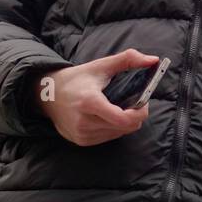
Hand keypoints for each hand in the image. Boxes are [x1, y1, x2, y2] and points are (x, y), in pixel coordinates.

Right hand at [34, 48, 157, 146]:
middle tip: (134, 103)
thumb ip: (128, 59)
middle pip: (126, 127)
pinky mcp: (81, 141)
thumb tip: (154, 60)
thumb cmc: (78, 79)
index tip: (143, 102)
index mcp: (89, 102)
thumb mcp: (101, 66)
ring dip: (125, 123)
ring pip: (120, 133)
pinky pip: (109, 138)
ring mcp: (81, 134)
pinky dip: (114, 128)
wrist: (47, 94)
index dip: (140, 113)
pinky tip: (107, 117)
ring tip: (118, 108)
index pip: (124, 119)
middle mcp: (83, 121)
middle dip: (136, 115)